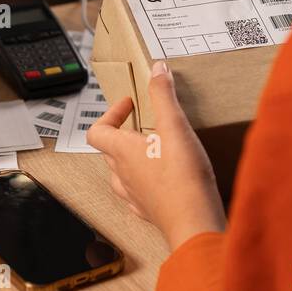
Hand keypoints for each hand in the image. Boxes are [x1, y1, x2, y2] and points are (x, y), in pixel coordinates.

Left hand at [87, 61, 226, 250]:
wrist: (194, 221)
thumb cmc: (182, 176)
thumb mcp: (175, 125)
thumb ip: (164, 95)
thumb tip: (157, 69)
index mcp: (123, 151)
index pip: (97, 131)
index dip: (110, 115)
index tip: (130, 106)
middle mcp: (122, 174)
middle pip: (108, 151)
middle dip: (122, 133)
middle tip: (143, 123)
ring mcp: (134, 195)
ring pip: (119, 174)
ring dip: (129, 159)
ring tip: (152, 150)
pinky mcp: (149, 211)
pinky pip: (136, 194)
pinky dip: (143, 182)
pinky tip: (160, 179)